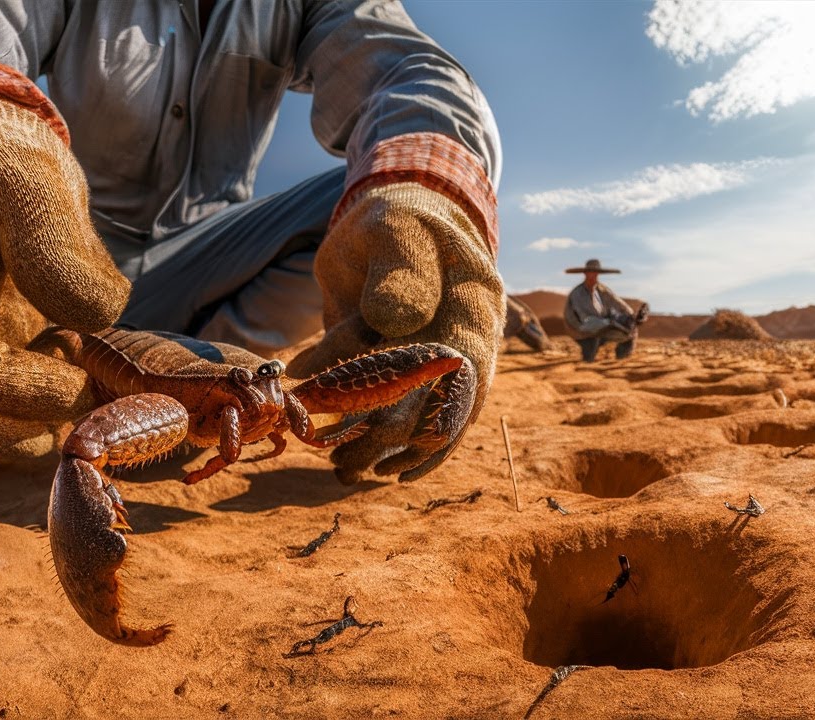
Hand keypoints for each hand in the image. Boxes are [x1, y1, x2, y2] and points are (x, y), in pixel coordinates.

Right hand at [0, 95, 129, 461]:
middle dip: (18, 423)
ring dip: (19, 432)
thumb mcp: (34, 172)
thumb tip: (89, 319)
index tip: (80, 384)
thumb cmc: (0, 160)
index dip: (10, 387)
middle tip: (94, 401)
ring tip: (82, 387)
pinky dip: (17, 425)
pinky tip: (60, 387)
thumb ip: (57, 239)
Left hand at [288, 183, 503, 482]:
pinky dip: (410, 452)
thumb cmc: (390, 222)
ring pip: (437, 419)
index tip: (368, 420)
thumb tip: (390, 323)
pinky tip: (383, 471)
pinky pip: (433, 424)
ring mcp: (457, 361)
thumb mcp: (390, 230)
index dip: (419, 397)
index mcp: (474, 297)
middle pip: (444, 399)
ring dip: (392, 449)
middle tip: (338, 457)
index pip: (455, 360)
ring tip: (344, 468)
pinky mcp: (432, 377)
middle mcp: (476, 336)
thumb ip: (396, 272)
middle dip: (390, 432)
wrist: (398, 225)